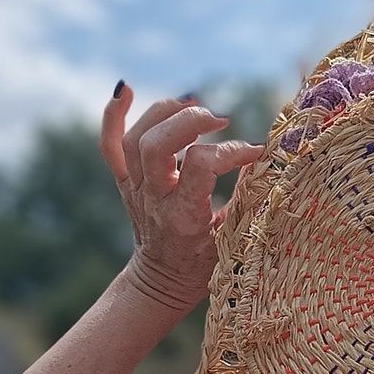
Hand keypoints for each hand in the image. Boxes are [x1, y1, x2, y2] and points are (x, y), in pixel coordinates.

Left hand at [99, 88, 264, 313]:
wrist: (160, 284)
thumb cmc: (203, 266)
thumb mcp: (233, 240)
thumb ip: (245, 200)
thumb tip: (263, 160)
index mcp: (184, 217)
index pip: (202, 166)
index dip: (232, 151)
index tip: (255, 153)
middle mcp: (154, 200)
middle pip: (156, 145)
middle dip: (190, 122)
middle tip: (220, 119)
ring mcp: (135, 190)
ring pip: (134, 139)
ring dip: (163, 112)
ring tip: (193, 105)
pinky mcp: (125, 183)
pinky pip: (110, 146)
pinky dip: (113, 115)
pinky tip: (125, 89)